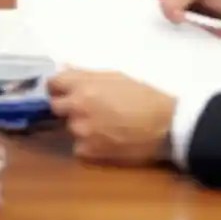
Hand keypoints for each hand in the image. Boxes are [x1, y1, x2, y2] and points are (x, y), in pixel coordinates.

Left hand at [48, 68, 175, 165]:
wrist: (168, 125)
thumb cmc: (145, 97)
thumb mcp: (115, 77)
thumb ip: (86, 74)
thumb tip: (65, 68)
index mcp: (82, 84)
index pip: (52, 84)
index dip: (59, 88)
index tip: (66, 92)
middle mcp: (76, 106)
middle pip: (56, 107)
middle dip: (68, 108)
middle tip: (87, 110)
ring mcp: (81, 130)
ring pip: (69, 128)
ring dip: (82, 127)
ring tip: (105, 127)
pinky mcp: (89, 151)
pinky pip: (79, 148)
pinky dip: (89, 146)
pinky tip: (107, 142)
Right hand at [145, 0, 220, 38]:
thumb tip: (165, 14)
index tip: (154, 4)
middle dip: (153, 9)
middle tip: (161, 20)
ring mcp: (182, 9)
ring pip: (163, 16)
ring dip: (164, 23)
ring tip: (170, 30)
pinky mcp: (190, 25)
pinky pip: (175, 30)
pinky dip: (175, 34)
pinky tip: (178, 37)